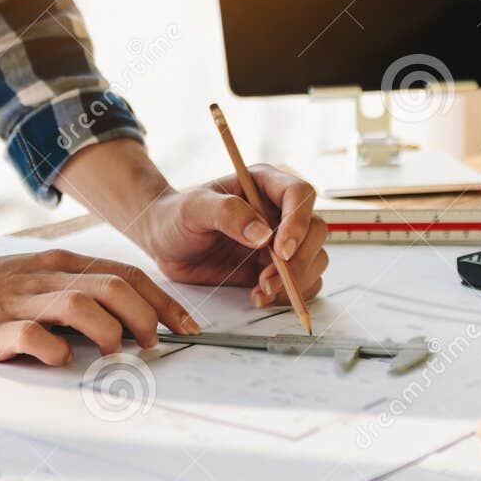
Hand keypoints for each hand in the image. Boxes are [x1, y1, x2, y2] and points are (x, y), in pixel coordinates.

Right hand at [0, 250, 197, 365]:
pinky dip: (54, 349)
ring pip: (79, 304)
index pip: (127, 274)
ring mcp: (20, 301)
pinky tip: (62, 359)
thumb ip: (81, 292)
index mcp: (61, 264)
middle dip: (146, 316)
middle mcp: (47, 277)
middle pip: (113, 286)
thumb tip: (131, 320)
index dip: (164, 301)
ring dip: (109, 331)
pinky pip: (32, 336)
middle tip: (155, 344)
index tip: (188, 327)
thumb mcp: (40, 278)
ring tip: (118, 353)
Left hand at [133, 165, 328, 307]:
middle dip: (298, 260)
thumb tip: (264, 234)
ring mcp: (281, 241)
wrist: (164, 242)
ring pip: (315, 259)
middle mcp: (280, 212)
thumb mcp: (194, 208)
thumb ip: (228, 214)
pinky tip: (258, 296)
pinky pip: (303, 282)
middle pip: (316, 231)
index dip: (298, 222)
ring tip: (259, 290)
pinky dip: (287, 295)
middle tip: (267, 279)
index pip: (300, 195)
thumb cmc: (176, 216)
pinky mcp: (276, 268)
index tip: (281, 251)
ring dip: (294, 281)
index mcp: (264, 185)